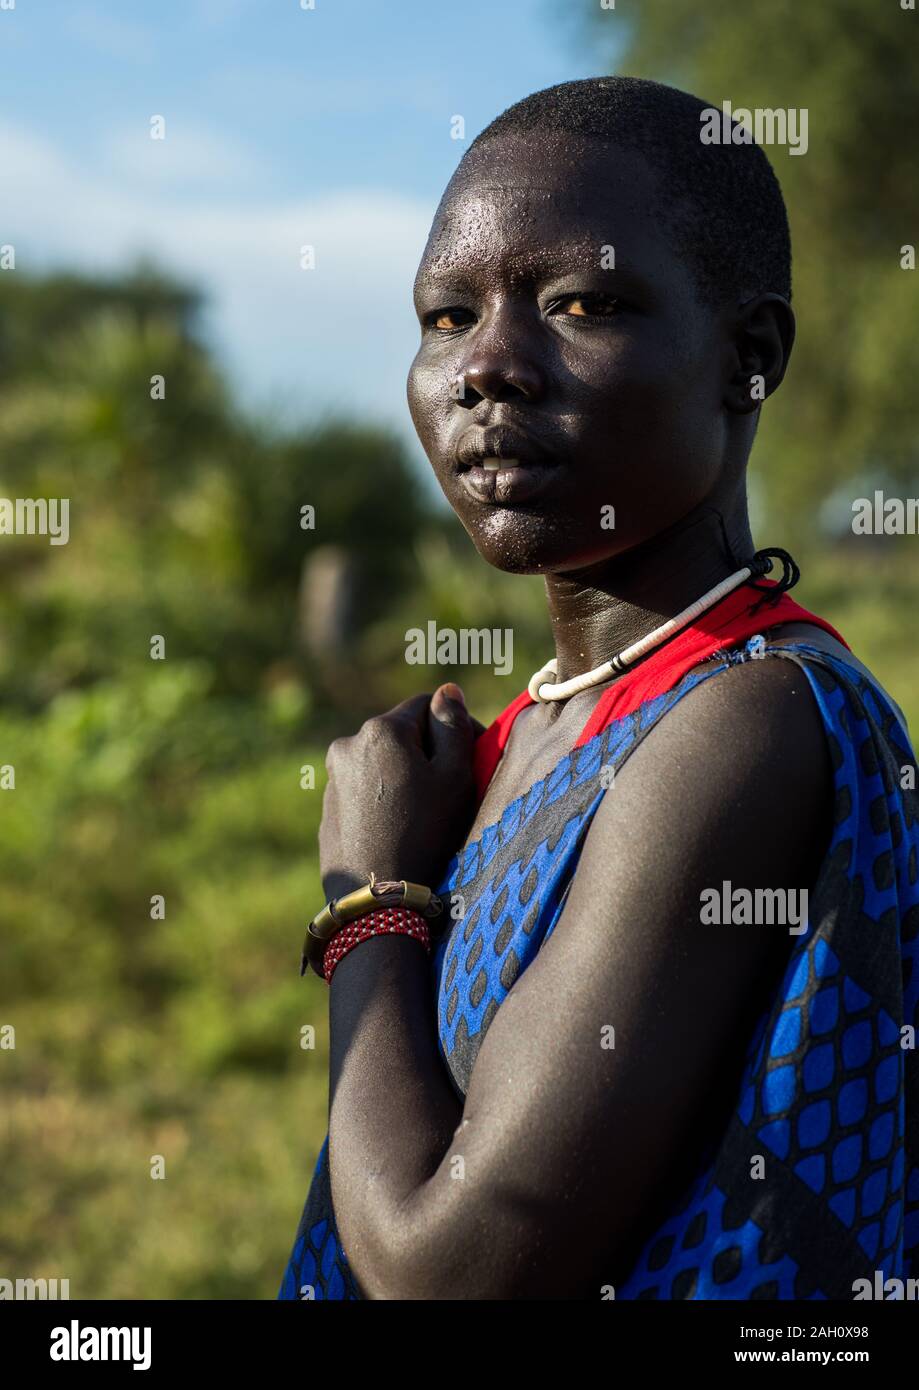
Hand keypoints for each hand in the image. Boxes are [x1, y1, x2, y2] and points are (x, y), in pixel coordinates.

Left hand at [318, 683, 484, 901]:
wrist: (376, 897)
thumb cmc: (424, 833)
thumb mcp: (454, 777)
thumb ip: (453, 727)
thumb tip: (447, 691)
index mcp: (381, 730)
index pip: (426, 706)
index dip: (455, 727)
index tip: (473, 758)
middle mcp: (348, 744)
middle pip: (401, 734)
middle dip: (428, 752)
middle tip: (452, 789)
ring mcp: (333, 778)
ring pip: (382, 763)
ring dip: (405, 775)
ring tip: (425, 813)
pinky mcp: (327, 808)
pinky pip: (365, 790)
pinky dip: (384, 798)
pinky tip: (400, 828)